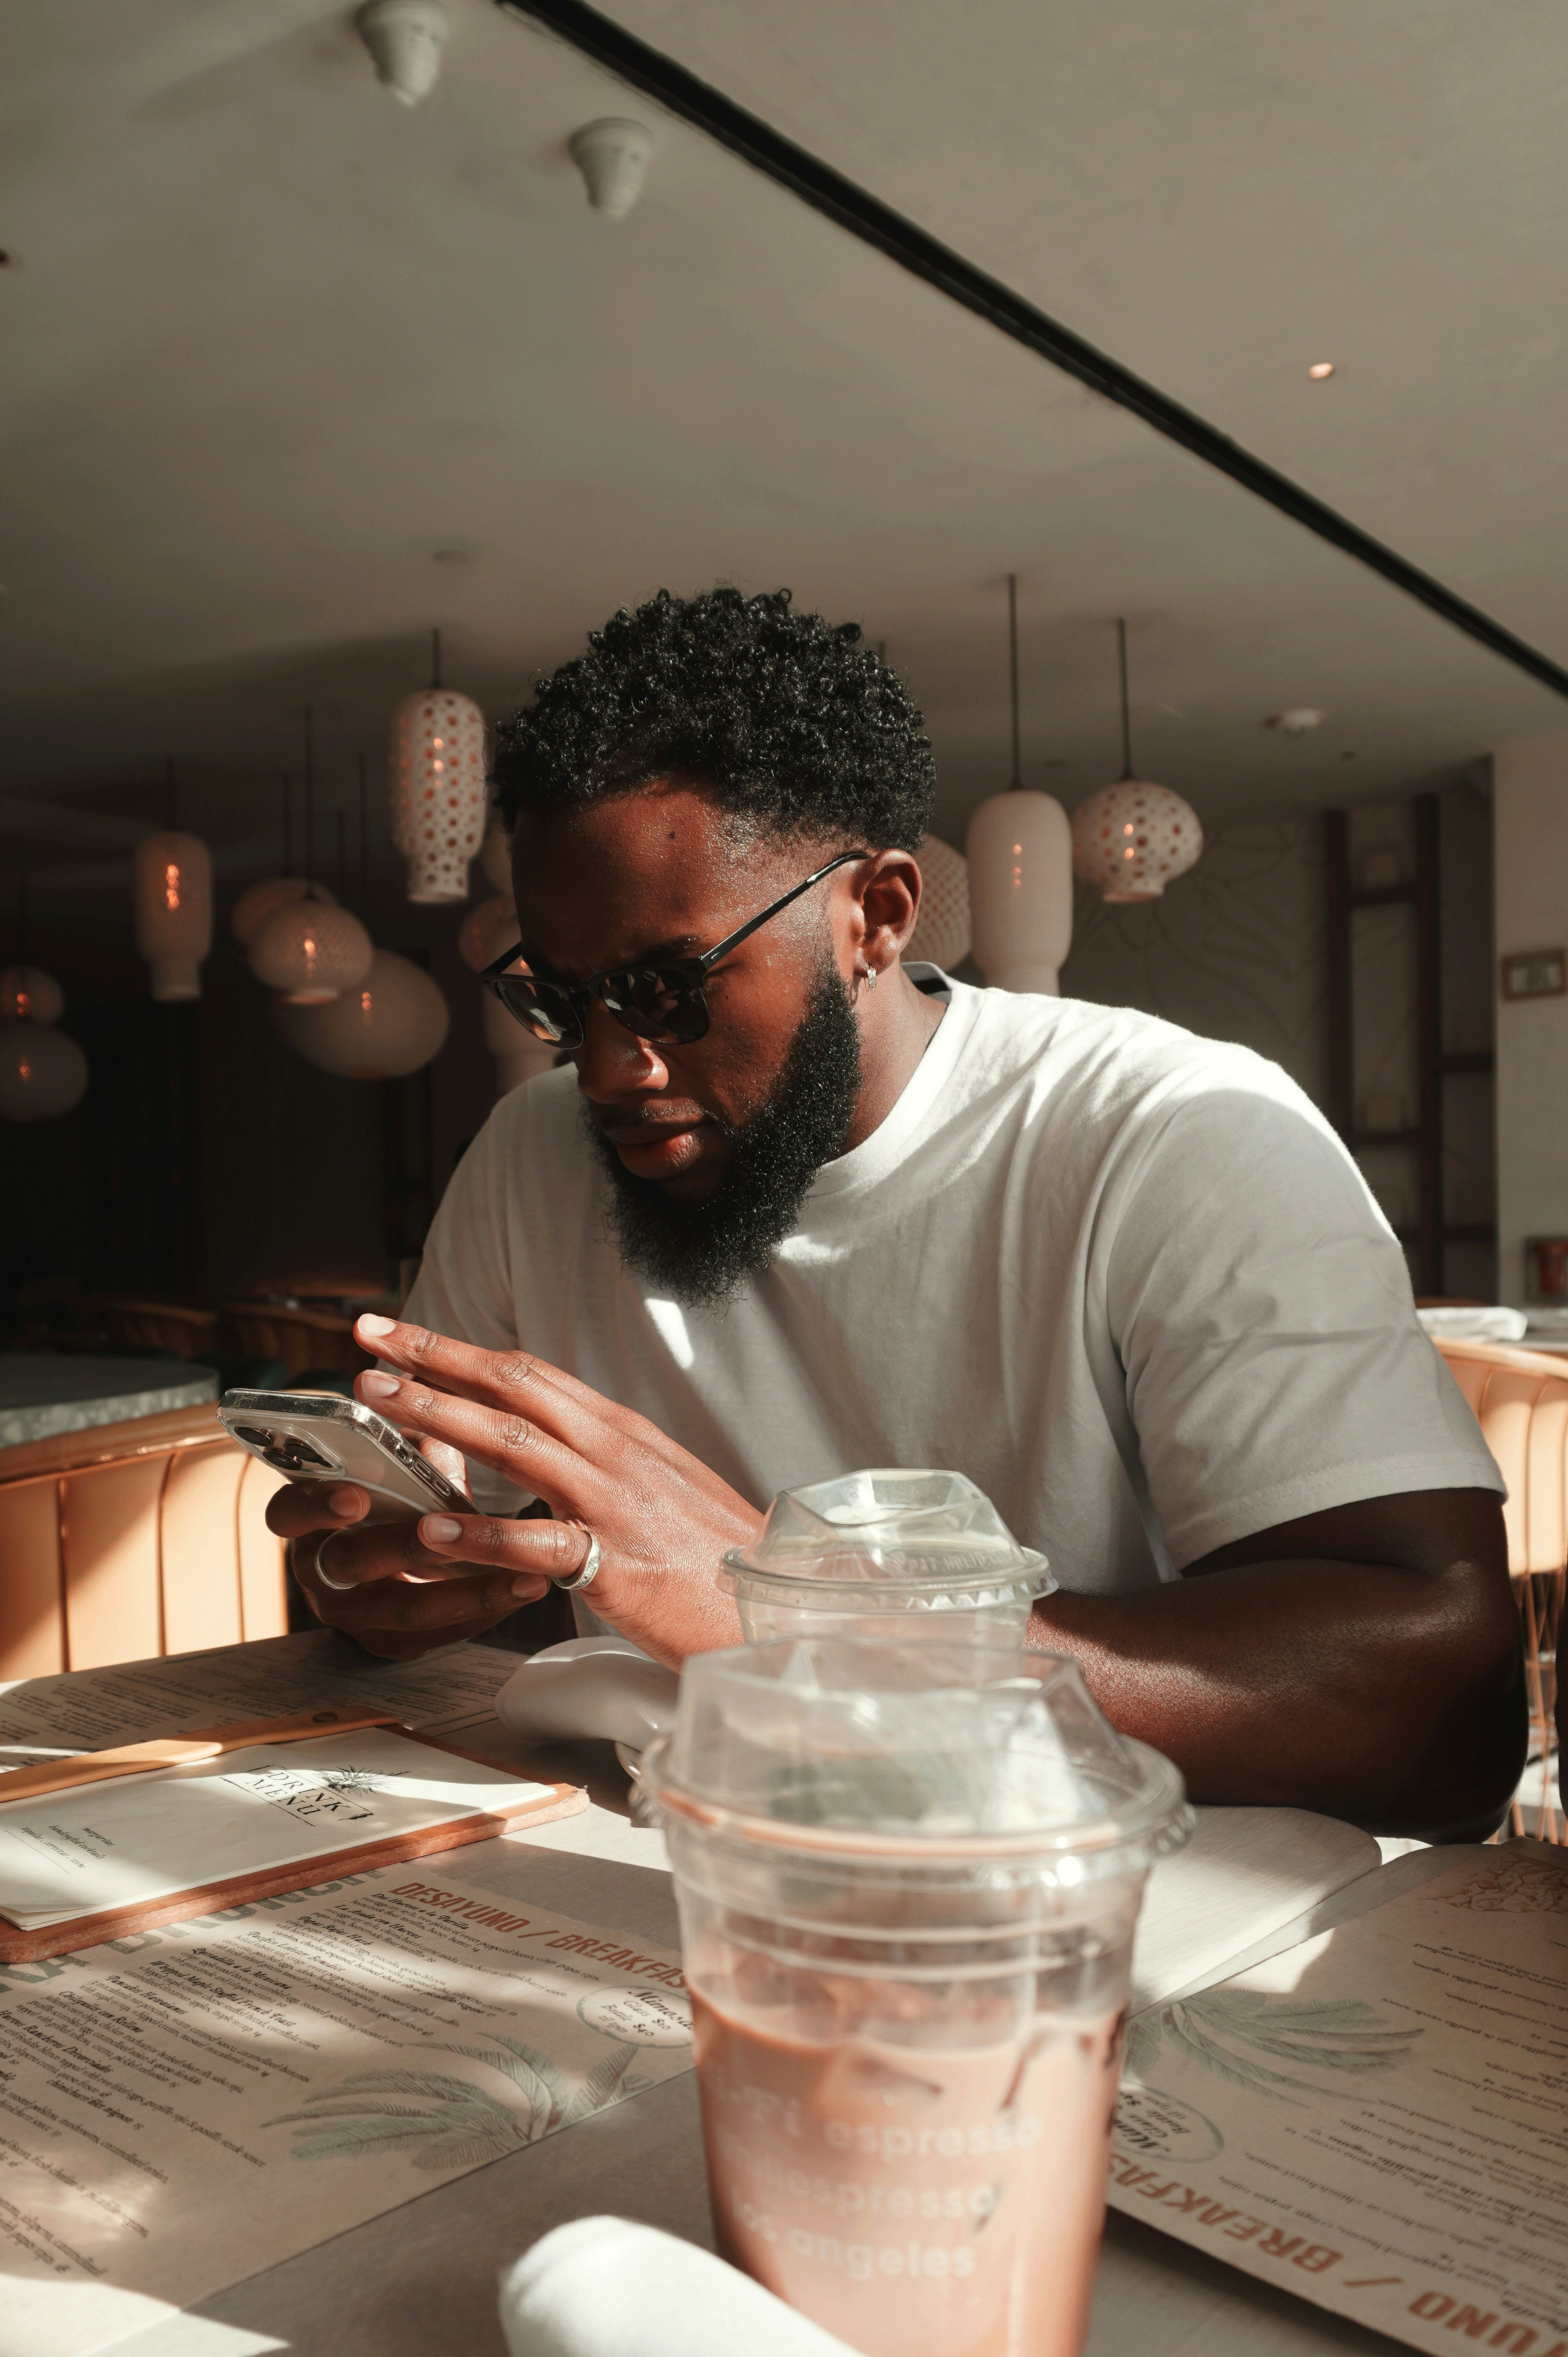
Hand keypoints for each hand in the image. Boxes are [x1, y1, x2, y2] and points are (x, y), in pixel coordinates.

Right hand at [266, 1446, 550, 1661]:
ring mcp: (355, 1614)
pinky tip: (526, 1587)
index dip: (316, 1505)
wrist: (393, 1566)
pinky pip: (438, 1634)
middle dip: (403, 1548)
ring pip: (405, 1608)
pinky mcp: (391, 1643)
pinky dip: (485, 1610)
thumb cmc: (391, 1499)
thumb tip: (440, 1428)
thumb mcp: (393, 1469)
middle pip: (353, 1563)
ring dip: (467, 1590)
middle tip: (450, 1533)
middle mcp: (323, 1570)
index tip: (355, 1496)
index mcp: (310, 1518)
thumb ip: (410, 1451)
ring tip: (523, 1569)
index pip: (289, 1512)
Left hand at [344, 1315, 758, 1667]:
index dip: (462, 1349)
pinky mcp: (618, 1565)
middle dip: (433, 1358)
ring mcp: (616, 1504)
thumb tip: (553, 1449)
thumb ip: (605, 1464)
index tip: (403, 1332)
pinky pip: (538, 1543)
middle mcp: (615, 1453)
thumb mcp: (661, 1488)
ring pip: (514, 1443)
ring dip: (440, 1417)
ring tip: (379, 1401)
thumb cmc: (720, 1557)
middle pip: (513, 1387)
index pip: (531, 1373)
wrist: (784, 1604)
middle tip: (366, 1338)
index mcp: (623, 1432)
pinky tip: (432, 1530)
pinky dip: (481, 1534)